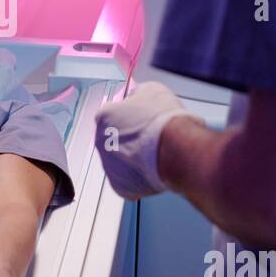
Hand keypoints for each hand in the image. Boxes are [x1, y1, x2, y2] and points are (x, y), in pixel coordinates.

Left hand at [95, 81, 201, 199]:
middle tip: (150, 139)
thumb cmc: (164, 122)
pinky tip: (153, 169)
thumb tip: (138, 96)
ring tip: (155, 155)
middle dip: (131, 140)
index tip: (142, 121)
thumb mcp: (152, 90)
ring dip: (134, 159)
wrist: (175, 149)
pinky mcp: (120, 186)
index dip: (131, 118)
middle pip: (115, 140)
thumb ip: (138, 94)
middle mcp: (101, 141)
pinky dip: (139, 178)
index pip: (113, 116)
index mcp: (104, 117)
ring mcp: (109, 166)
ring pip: (121, 162)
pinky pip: (128, 181)